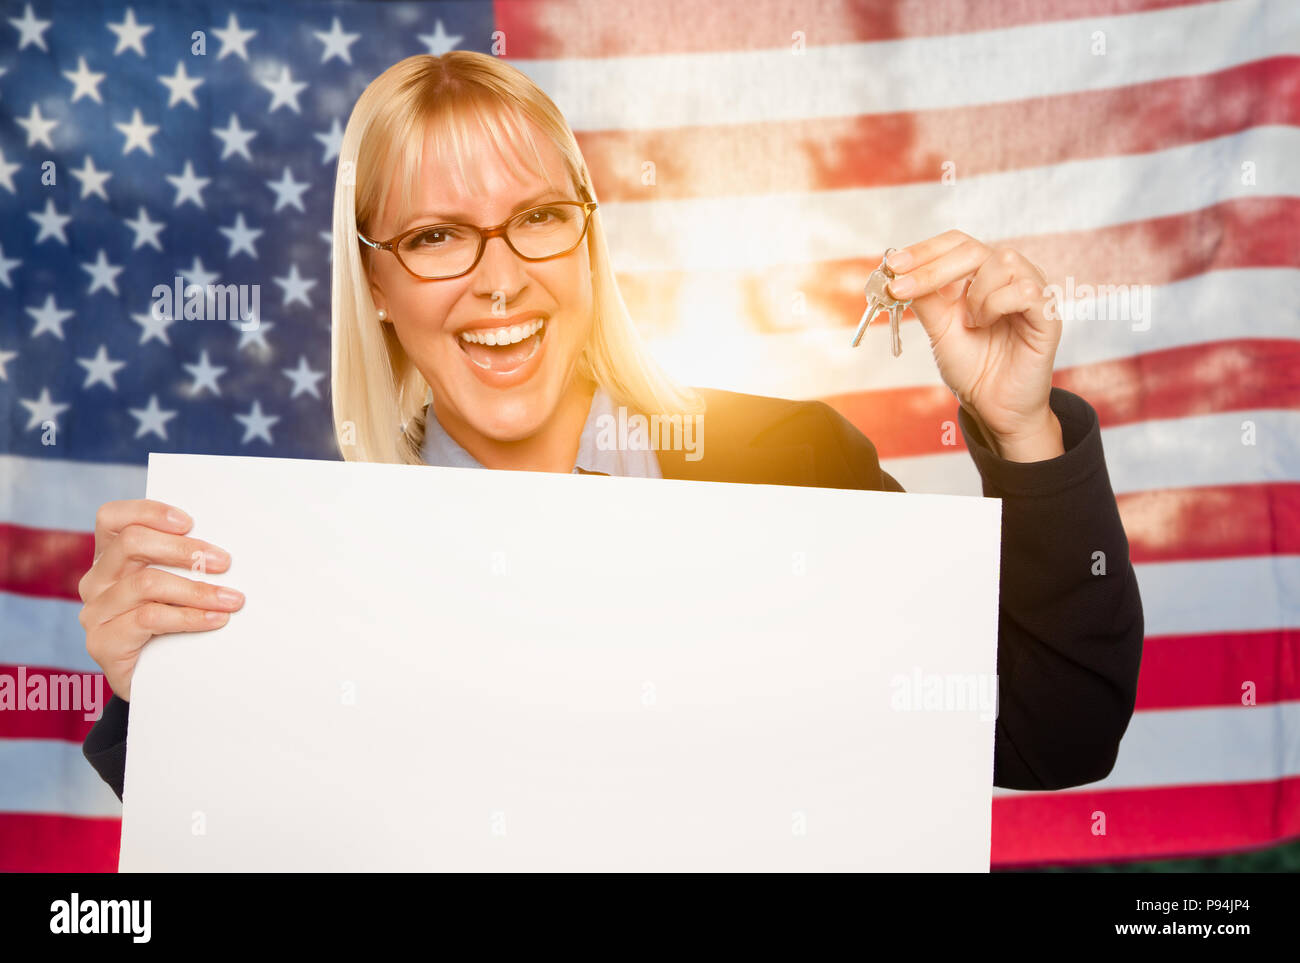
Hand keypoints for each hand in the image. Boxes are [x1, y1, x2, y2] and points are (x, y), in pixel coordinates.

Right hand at [78, 499, 243, 702]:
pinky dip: (189, 617)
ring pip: (146, 584)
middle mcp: (97, 581)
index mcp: (111, 557)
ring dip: (197, 590)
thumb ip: (185, 563)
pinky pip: (149, 619)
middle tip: (224, 561)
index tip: (189, 522)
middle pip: (132, 544)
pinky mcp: (103, 643)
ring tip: (231, 599)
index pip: (113, 518)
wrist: (158, 683)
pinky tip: (215, 620)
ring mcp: (96, 612)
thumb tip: (225, 549)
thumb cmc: (173, 626)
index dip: (148, 512)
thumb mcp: (176, 586)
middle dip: (184, 549)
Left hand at [884, 230, 1064, 461]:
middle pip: (974, 248)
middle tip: (903, 287)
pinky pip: (1026, 289)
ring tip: (969, 322)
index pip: (956, 244)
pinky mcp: (1048, 314)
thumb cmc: (971, 366)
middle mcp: (1008, 277)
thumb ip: (925, 299)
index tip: (892, 264)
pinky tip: (985, 325)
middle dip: (933, 267)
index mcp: (982, 276)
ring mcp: (1031, 292)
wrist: (993, 406)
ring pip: (1003, 260)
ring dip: (975, 292)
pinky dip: (996, 304)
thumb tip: (899, 270)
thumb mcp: (939, 329)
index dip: (924, 250)